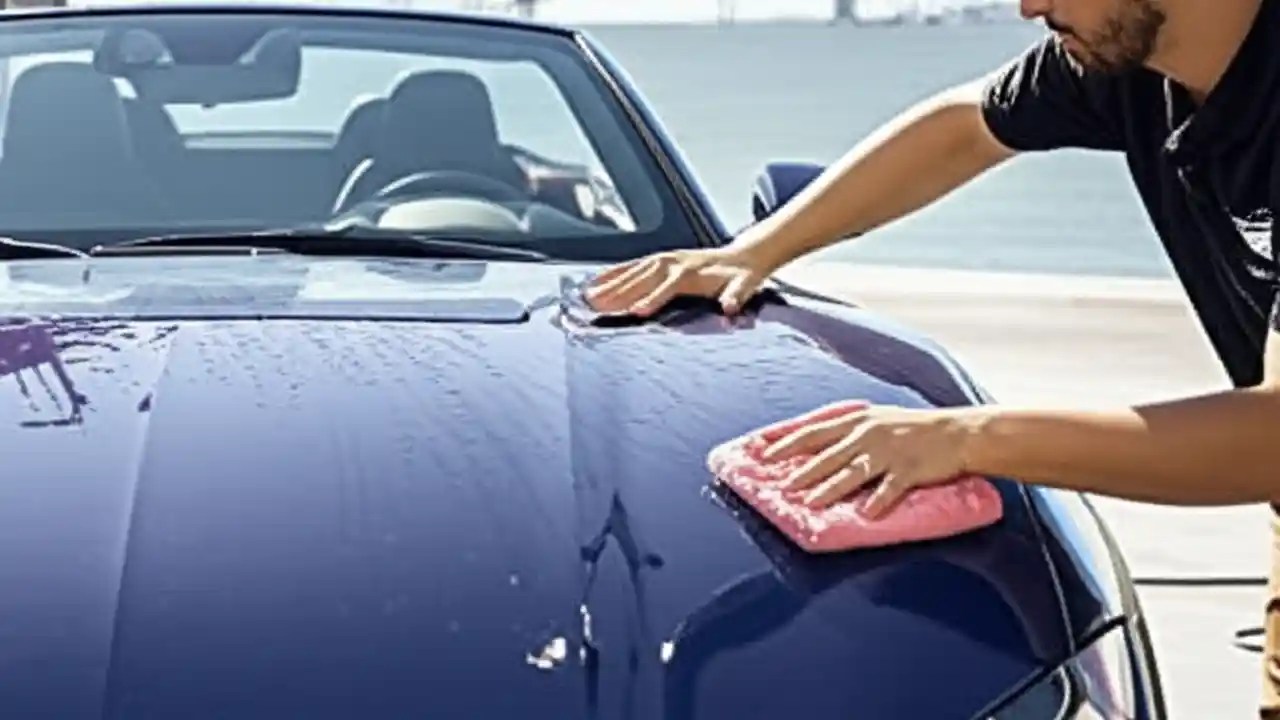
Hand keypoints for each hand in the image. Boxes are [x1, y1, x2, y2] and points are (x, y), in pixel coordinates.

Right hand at [584, 247, 771, 316]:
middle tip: (596, 306)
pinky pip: (631, 266)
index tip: (636, 313)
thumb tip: (730, 306)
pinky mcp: (659, 259)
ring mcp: (664, 259)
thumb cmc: (743, 276)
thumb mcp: (746, 286)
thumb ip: (736, 296)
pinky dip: (613, 272)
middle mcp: (673, 263)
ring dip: (610, 283)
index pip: (668, 287)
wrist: (743, 256)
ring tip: (588, 297)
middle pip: (642, 279)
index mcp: (691, 272)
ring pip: (632, 271)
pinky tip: (595, 281)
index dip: (652, 299)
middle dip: (619, 293)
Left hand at [760, 403, 984, 517]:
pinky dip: (879, 501)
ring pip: (852, 472)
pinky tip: (866, 514)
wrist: (956, 433)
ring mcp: (889, 451)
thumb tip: (816, 447)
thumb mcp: (877, 420)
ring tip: (810, 503)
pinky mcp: (910, 469)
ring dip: (829, 489)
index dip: (786, 441)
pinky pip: (891, 487)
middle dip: (802, 471)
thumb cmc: (913, 429)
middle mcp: (869, 434)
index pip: (813, 431)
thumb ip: (848, 432)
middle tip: (781, 486)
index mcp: (857, 421)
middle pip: (828, 454)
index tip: (762, 451)